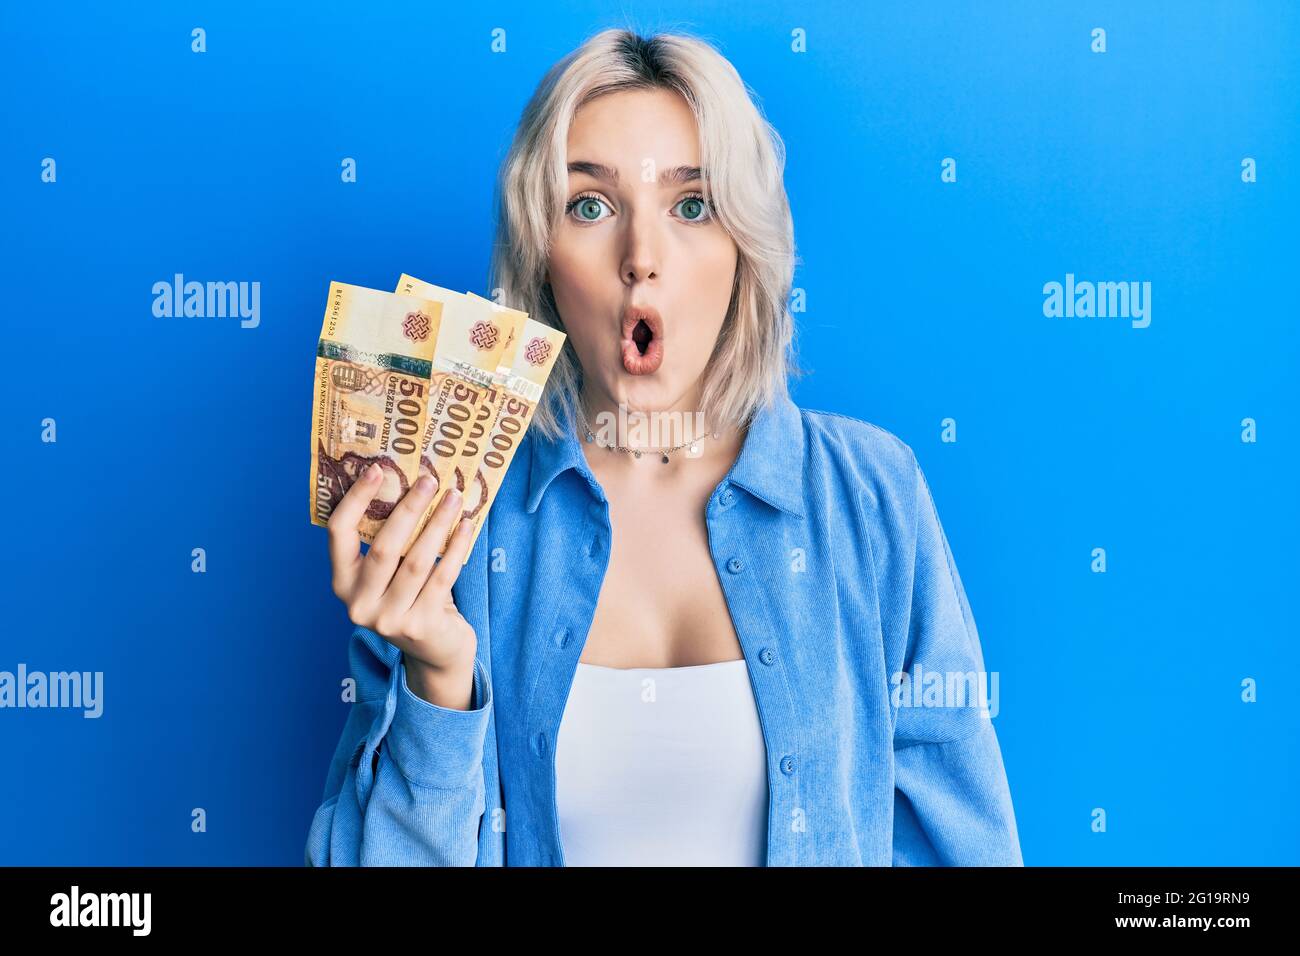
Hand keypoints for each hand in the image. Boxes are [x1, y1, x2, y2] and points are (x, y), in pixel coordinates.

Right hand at [327, 463, 477, 675]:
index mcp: (342, 583)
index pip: (339, 533)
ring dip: (438, 524)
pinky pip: (443, 577)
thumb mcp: (390, 573)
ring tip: (454, 497)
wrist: (435, 651)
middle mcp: (358, 604)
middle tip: (429, 479)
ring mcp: (389, 619)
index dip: (356, 499)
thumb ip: (391, 540)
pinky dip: (456, 548)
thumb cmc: (411, 597)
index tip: (376, 468)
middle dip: (408, 508)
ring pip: (417, 561)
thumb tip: (410, 483)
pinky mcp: (421, 626)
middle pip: (384, 546)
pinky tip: (466, 526)